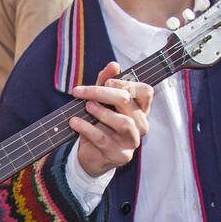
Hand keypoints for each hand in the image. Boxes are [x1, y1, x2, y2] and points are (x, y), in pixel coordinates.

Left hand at [70, 61, 152, 177]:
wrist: (90, 155)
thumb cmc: (98, 124)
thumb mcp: (100, 101)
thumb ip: (106, 82)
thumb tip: (113, 65)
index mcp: (140, 109)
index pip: (146, 91)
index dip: (128, 84)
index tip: (108, 81)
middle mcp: (141, 125)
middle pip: (128, 103)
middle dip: (104, 94)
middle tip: (84, 92)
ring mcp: (132, 142)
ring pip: (123, 123)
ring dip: (102, 112)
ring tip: (86, 106)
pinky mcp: (120, 156)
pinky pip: (104, 140)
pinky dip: (87, 128)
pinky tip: (75, 122)